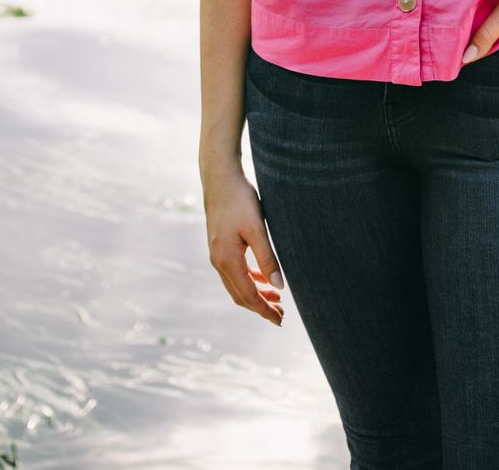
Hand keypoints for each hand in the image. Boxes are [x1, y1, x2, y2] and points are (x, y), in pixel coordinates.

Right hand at [202, 165, 284, 325]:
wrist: (220, 177)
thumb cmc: (240, 199)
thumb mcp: (257, 229)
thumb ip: (267, 258)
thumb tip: (279, 287)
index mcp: (227, 260)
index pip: (248, 296)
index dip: (264, 310)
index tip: (280, 320)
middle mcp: (218, 261)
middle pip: (240, 295)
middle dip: (260, 307)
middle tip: (281, 315)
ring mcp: (217, 254)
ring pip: (237, 285)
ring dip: (255, 294)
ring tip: (276, 299)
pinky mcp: (220, 245)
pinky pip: (234, 272)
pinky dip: (249, 280)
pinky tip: (262, 279)